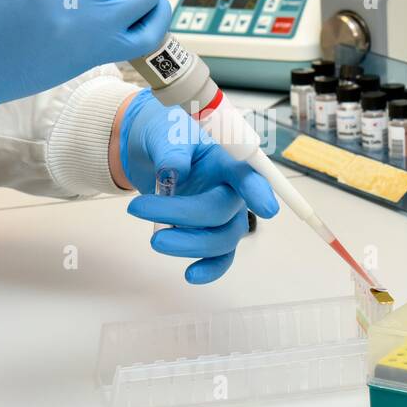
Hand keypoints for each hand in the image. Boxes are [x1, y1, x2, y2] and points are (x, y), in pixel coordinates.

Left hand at [117, 90, 278, 283]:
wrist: (147, 149)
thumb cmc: (164, 134)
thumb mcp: (165, 131)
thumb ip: (171, 149)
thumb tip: (175, 170)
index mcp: (227, 161)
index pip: (249, 175)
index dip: (258, 192)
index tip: (266, 209)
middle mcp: (230, 190)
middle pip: (223, 213)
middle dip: (183, 216)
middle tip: (139, 208)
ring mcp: (222, 214)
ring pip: (221, 240)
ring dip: (188, 244)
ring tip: (154, 239)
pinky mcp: (207, 232)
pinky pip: (219, 257)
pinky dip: (209, 269)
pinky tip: (191, 275)